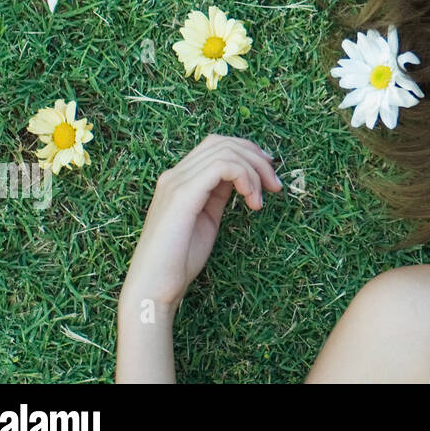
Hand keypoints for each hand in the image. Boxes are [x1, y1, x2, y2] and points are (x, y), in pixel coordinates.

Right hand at [120, 133, 281, 315]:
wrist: (154, 288)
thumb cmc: (179, 260)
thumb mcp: (207, 219)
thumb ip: (218, 195)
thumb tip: (242, 179)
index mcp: (179, 180)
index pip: (216, 146)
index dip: (248, 153)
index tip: (268, 175)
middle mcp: (175, 175)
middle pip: (224, 143)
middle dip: (257, 159)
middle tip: (275, 185)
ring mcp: (176, 182)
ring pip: (226, 151)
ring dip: (255, 170)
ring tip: (262, 199)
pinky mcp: (183, 194)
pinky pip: (223, 167)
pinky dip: (246, 178)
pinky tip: (252, 200)